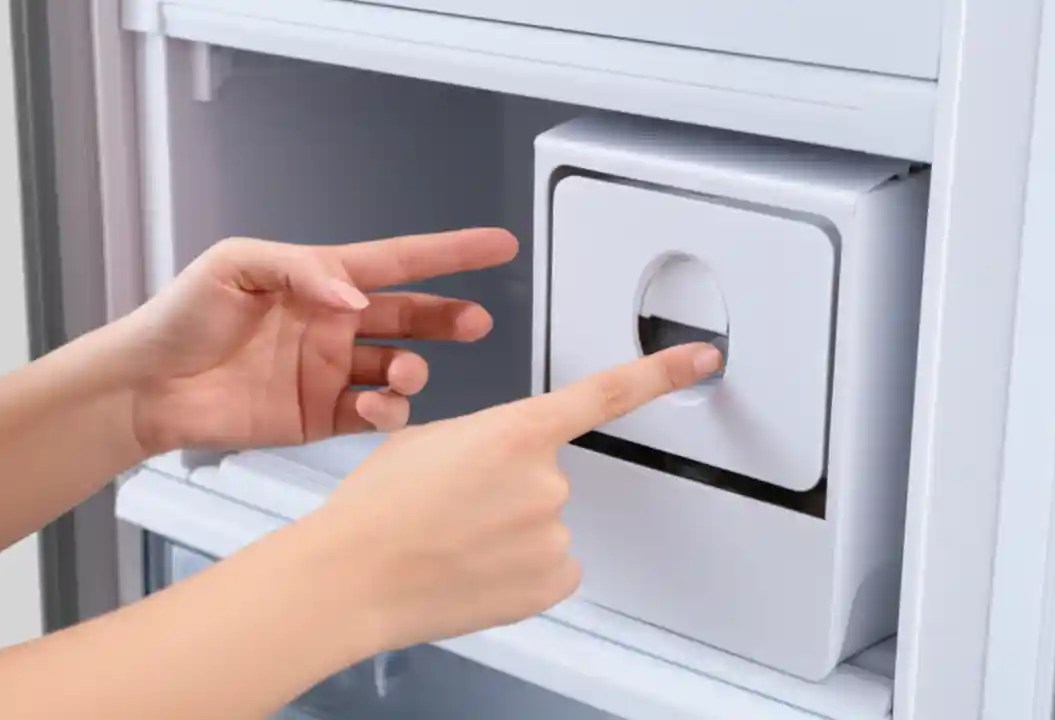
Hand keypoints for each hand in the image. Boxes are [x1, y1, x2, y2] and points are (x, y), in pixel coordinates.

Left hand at [118, 229, 517, 453]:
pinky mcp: (321, 416)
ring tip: (402, 374)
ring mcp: (330, 372)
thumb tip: (354, 297)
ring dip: (414, 371)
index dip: (451, 253)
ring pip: (400, 369)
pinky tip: (376, 406)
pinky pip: (374, 415)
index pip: (399, 261)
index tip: (497, 246)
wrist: (148, 386)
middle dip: (449, 318)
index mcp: (321, 280)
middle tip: (475, 323)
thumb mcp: (236, 264)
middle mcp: (333, 325)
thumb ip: (303, 270)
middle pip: (412, 317)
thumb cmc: (180, 316)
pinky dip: (388, 413)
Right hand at [318, 342, 723, 650]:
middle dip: (508, 487)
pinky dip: (519, 570)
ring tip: (454, 542)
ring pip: (544, 525)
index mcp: (515, 431)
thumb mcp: (424, 439)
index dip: (662, 373)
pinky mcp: (552, 583)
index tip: (702, 358)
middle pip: (546, 475)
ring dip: (510, 532)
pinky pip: (550, 567)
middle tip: (454, 505)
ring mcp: (553, 535)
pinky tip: (476, 570)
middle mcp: (547, 482)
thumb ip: (483, 437)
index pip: (606, 393)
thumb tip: (501, 458)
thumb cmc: (376, 509)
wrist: (352, 577)